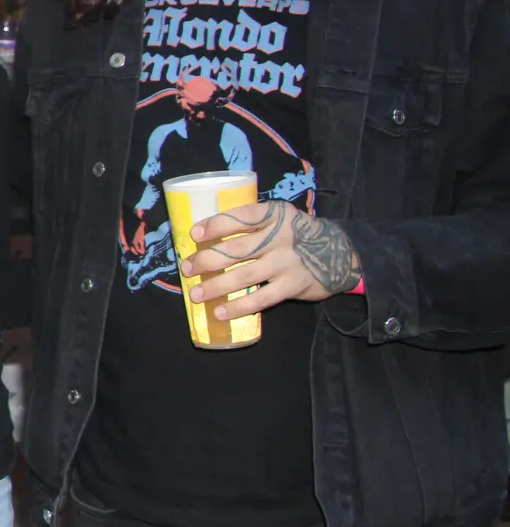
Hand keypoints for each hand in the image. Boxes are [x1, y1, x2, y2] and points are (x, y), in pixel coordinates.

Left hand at [182, 201, 359, 319]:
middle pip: (236, 249)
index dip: (215, 225)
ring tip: (196, 294)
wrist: (340, 254)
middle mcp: (280, 237)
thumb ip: (253, 224)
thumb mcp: (280, 219)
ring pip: (244, 275)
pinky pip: (261, 299)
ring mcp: (286, 262)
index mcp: (274, 214)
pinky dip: (238, 306)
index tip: (194, 234)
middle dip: (207, 260)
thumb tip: (208, 237)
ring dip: (216, 286)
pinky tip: (220, 312)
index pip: (241, 217)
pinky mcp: (293, 285)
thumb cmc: (296, 235)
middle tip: (187, 268)